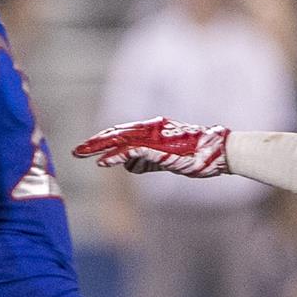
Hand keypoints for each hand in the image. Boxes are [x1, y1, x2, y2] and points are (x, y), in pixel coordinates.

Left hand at [71, 117, 230, 177]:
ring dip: (98, 147)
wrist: (220, 152)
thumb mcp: (167, 160)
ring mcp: (155, 137)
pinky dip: (116, 157)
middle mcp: (151, 130)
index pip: (123, 134)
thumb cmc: (199, 156)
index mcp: (154, 131)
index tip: (89, 147)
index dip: (104, 140)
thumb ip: (148, 161)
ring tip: (80, 153)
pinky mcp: (159, 147)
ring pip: (119, 140)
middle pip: (116, 134)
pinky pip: (131, 151)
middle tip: (76, 150)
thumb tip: (130, 166)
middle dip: (95, 142)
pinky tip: (102, 163)